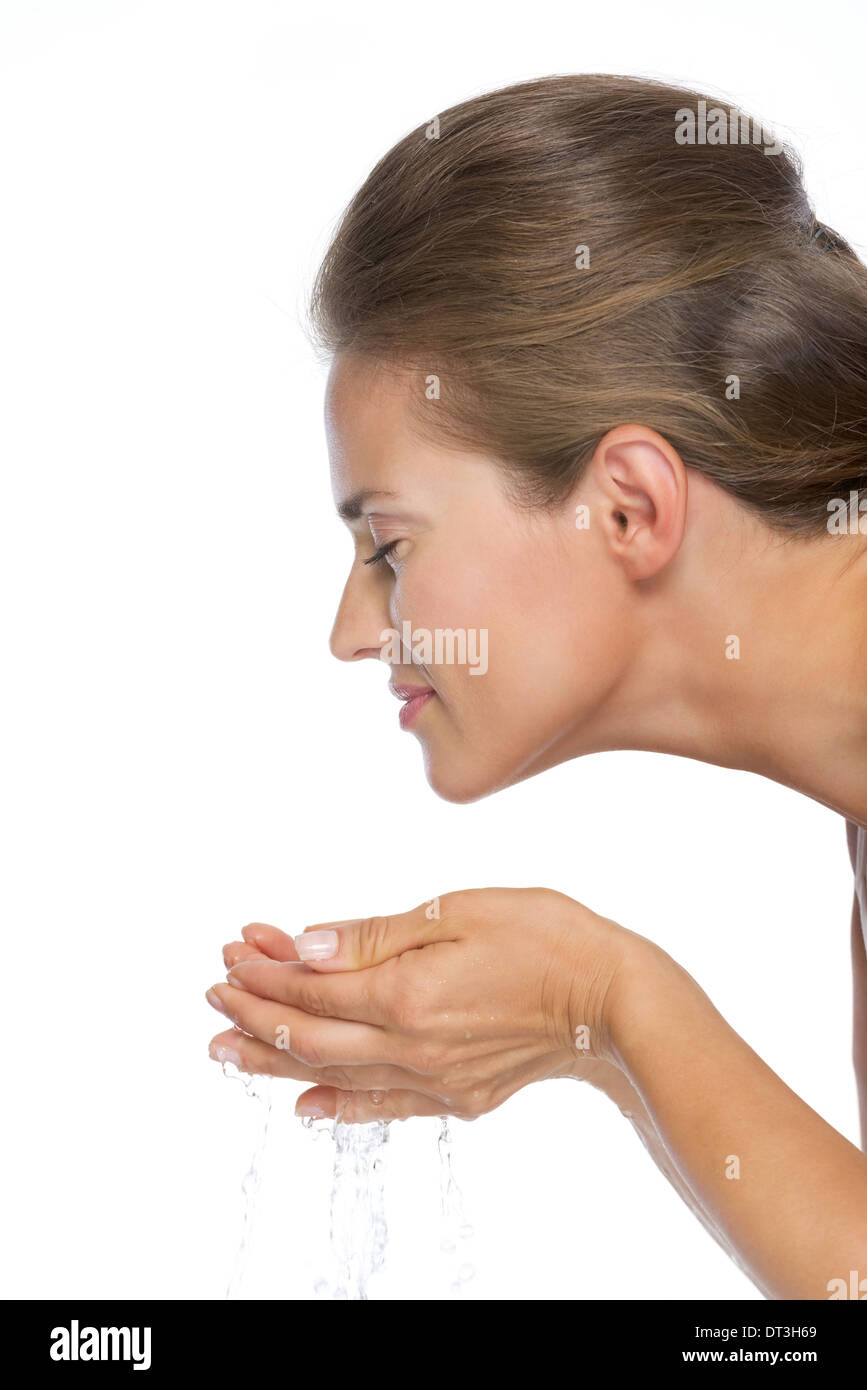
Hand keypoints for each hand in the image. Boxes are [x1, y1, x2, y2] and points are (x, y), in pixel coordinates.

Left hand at [205, 887, 639, 1122]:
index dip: (264, 971)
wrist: (617, 1002)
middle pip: (309, 1037)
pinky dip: (337, 1105)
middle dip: (253, 1013)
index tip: (232, 948)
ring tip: (224, 1048)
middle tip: (212, 991)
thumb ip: (376, 934)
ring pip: (334, 1074)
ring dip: (274, 1059)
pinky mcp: (458, 1098)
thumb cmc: (546, 937)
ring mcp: (434, 1080)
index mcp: (406, 994)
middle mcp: (412, 1046)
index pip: (312, 989)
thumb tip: (304, 946)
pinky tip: (305, 1104)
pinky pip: (382, 1107)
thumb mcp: (458, 911)